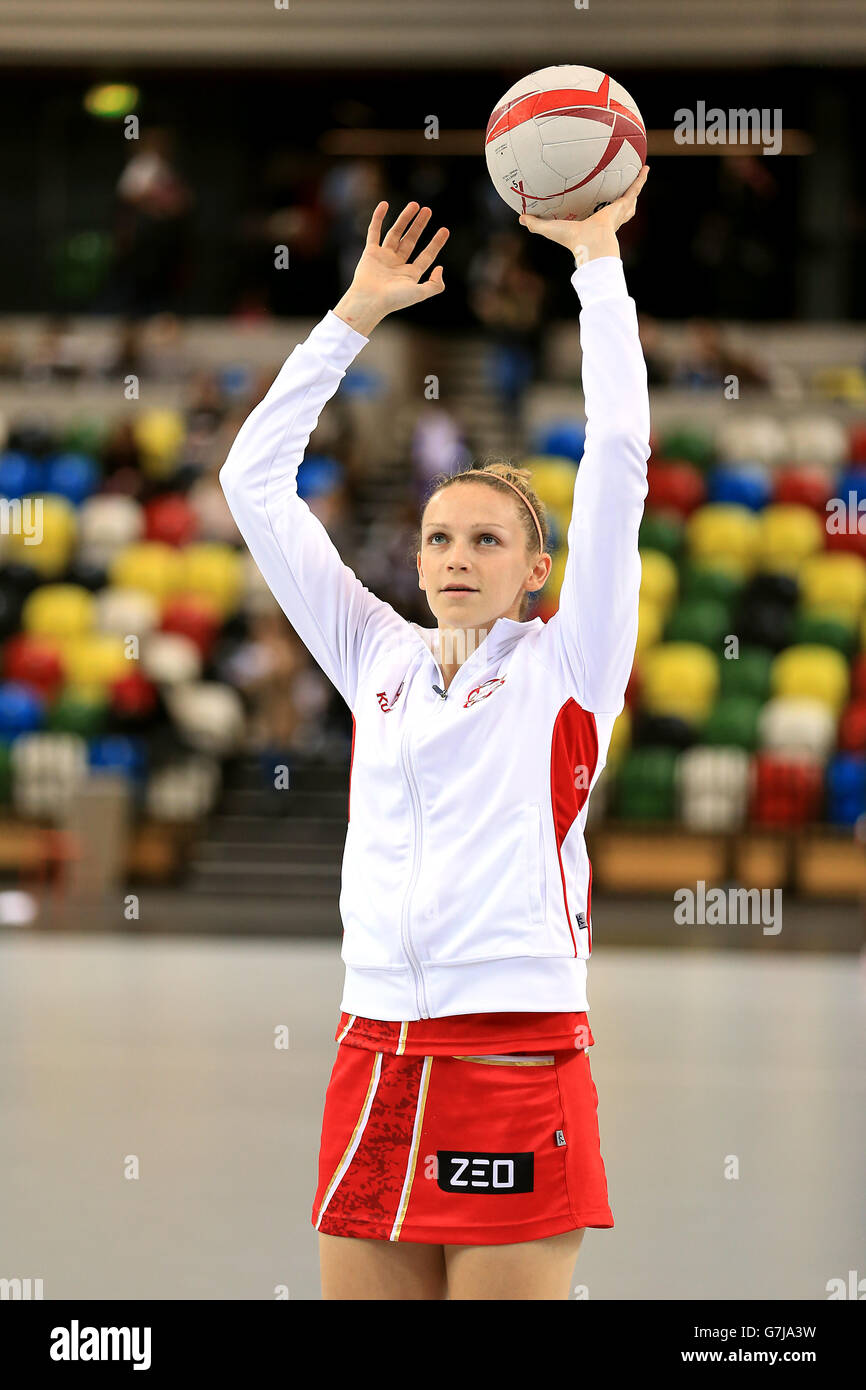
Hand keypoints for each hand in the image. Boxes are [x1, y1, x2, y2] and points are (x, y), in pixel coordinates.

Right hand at [333, 201, 448, 334]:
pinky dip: (378, 218)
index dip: (436, 243)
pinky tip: (384, 204)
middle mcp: (397, 264)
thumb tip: (440, 268)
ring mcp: (383, 257)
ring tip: (414, 205)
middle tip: (428, 210)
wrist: (369, 300)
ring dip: (405, 218)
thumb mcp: (420, 294)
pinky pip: (374, 232)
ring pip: (395, 233)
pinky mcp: (370, 252)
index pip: (426, 256)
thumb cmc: (394, 300)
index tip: (445, 230)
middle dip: (419, 225)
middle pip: (411, 240)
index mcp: (410, 274)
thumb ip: (435, 285)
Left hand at [518, 164, 648, 264]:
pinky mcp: (623, 205)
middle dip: (622, 202)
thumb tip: (520, 218)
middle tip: (625, 193)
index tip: (600, 206)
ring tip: (640, 177)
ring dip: (635, 189)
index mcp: (594, 223)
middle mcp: (609, 218)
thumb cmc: (571, 239)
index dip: (600, 211)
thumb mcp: (550, 228)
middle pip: (618, 209)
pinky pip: (634, 189)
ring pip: (629, 198)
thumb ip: (536, 224)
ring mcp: (617, 212)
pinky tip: (646, 167)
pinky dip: (641, 179)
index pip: (598, 216)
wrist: (589, 243)